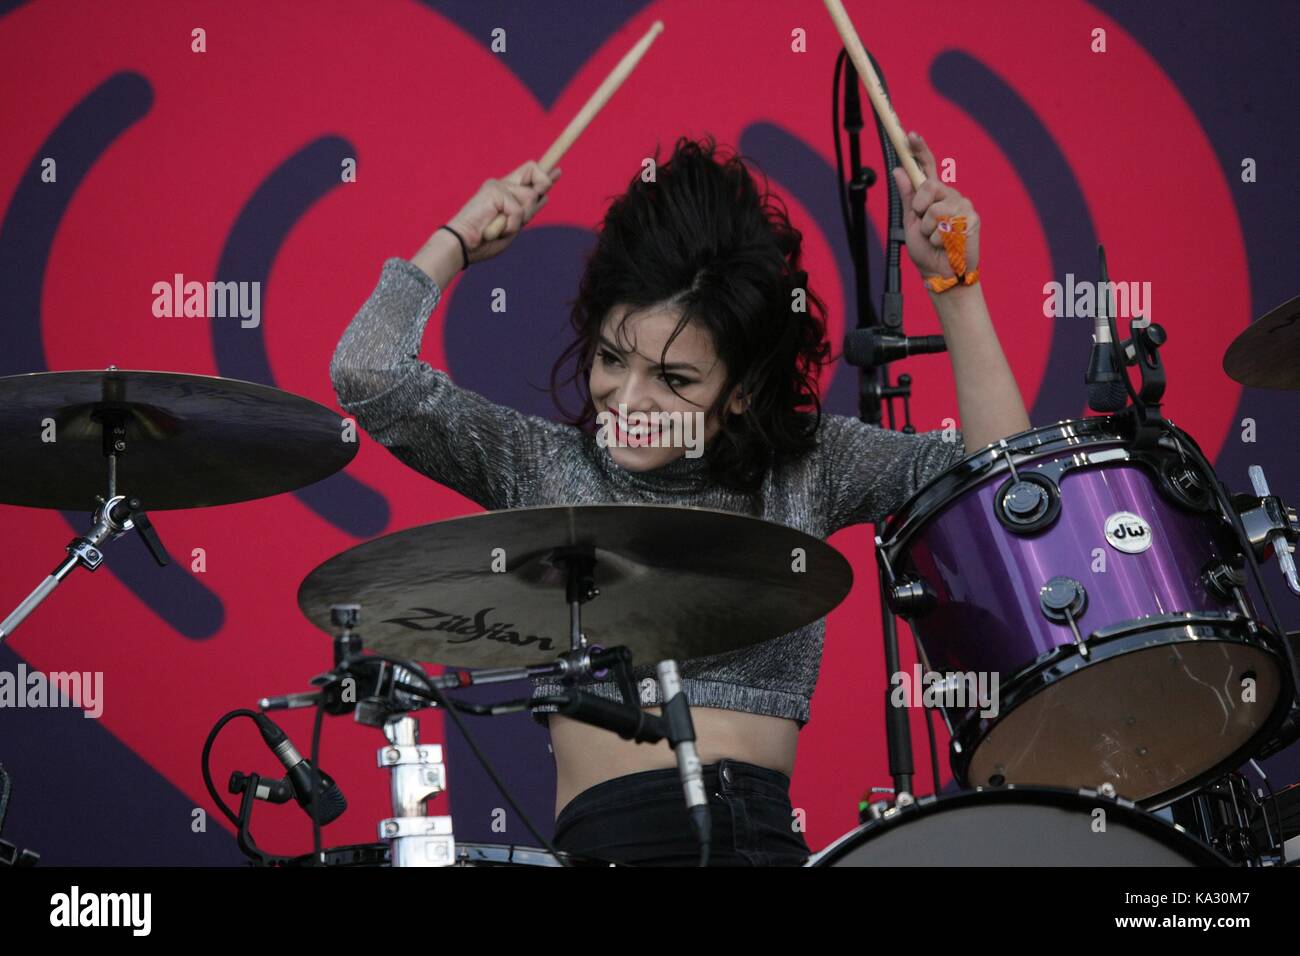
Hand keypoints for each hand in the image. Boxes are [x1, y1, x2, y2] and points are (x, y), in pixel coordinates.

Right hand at [445, 160, 561, 264]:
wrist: (463, 246)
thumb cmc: (484, 242)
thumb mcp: (513, 226)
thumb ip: (528, 211)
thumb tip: (546, 196)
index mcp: (506, 193)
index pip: (530, 175)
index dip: (545, 174)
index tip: (558, 172)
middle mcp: (503, 184)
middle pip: (535, 170)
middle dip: (543, 185)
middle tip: (529, 209)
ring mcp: (498, 185)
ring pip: (531, 196)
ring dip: (521, 219)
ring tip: (502, 227)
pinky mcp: (495, 190)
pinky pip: (519, 210)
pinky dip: (512, 225)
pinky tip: (497, 229)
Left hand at [890, 132, 979, 281]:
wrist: (941, 274)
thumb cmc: (927, 251)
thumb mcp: (911, 223)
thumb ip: (908, 198)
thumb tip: (898, 170)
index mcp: (934, 195)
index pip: (927, 167)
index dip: (920, 149)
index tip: (910, 135)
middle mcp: (950, 196)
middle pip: (929, 185)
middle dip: (920, 207)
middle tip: (925, 225)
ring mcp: (963, 206)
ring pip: (936, 207)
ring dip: (929, 228)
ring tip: (937, 239)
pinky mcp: (972, 219)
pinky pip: (946, 223)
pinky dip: (939, 237)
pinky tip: (946, 244)